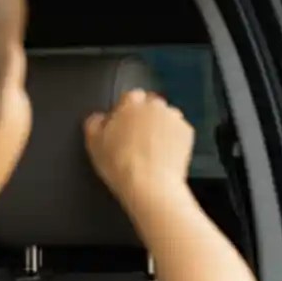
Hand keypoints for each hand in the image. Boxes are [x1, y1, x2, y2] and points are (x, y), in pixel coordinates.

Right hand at [84, 90, 193, 204]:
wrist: (150, 184)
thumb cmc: (120, 164)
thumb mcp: (94, 142)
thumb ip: (95, 122)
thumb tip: (99, 118)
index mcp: (131, 104)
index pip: (131, 97)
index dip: (127, 110)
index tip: (125, 123)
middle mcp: (155, 106)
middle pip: (151, 104)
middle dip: (146, 116)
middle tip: (138, 137)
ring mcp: (173, 118)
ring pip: (167, 116)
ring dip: (162, 125)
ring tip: (153, 147)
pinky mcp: (187, 132)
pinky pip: (179, 130)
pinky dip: (174, 137)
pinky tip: (166, 152)